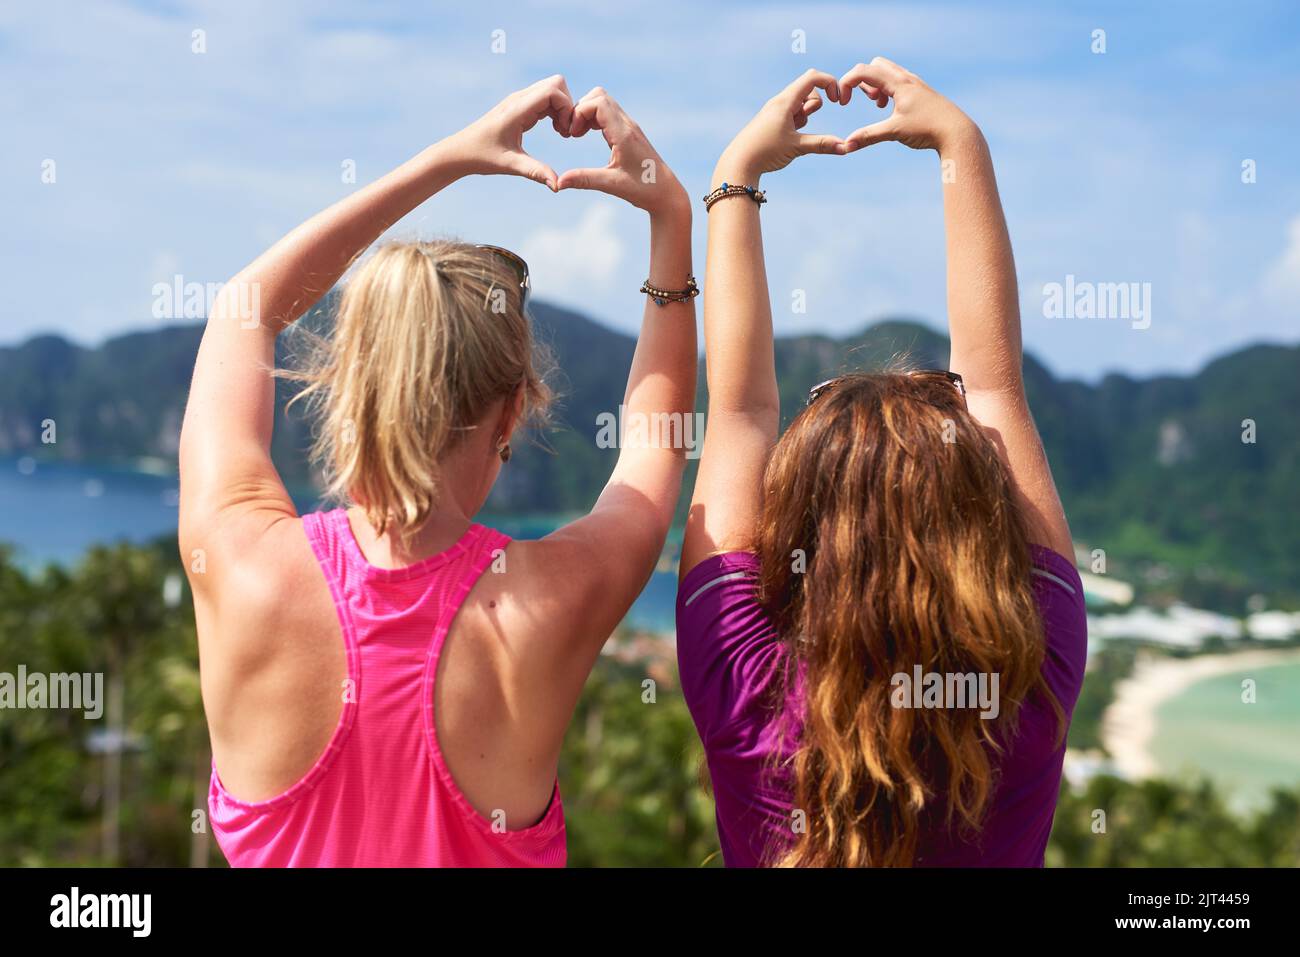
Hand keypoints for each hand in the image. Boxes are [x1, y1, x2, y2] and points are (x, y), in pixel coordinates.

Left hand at [445, 75, 575, 190]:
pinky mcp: (521, 107)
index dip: (566, 108)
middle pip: (556, 84)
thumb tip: (557, 186)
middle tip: (566, 131)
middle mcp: (519, 99)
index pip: (553, 91)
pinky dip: (556, 111)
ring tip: (561, 132)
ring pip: (552, 89)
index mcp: (517, 109)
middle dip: (568, 105)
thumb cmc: (481, 157)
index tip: (565, 132)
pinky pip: (546, 99)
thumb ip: (535, 171)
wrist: (460, 151)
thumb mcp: (510, 165)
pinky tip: (555, 130)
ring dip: (563, 108)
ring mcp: (520, 101)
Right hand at [556, 88, 687, 217]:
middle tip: (573, 133)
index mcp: (624, 134)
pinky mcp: (628, 132)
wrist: (666, 193)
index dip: (579, 113)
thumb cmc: (644, 189)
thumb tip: (558, 183)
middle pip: (599, 96)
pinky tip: (587, 135)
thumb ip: (584, 180)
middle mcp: (627, 125)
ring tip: (577, 134)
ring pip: (603, 101)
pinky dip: (593, 118)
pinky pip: (608, 113)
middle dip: (580, 109)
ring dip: (586, 113)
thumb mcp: (612, 185)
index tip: (572, 134)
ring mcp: (629, 126)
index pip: (598, 103)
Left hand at [715, 69, 846, 180]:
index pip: (812, 77)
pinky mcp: (772, 120)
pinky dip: (797, 122)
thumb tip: (846, 148)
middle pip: (808, 88)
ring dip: (805, 114)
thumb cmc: (765, 152)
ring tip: (794, 133)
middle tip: (805, 123)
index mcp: (785, 101)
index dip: (830, 83)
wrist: (738, 163)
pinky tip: (786, 137)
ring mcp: (775, 110)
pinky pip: (792, 113)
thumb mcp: (797, 147)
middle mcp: (779, 101)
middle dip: (816, 104)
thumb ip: (822, 145)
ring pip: (800, 102)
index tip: (837, 100)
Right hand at [837, 58, 976, 152]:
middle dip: (862, 80)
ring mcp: (915, 84)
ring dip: (876, 85)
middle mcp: (907, 78)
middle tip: (866, 100)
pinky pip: (898, 81)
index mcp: (899, 83)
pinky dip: (888, 90)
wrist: (957, 132)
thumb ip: (868, 136)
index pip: (864, 71)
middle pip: (875, 65)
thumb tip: (846, 146)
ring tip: (879, 105)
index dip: (846, 83)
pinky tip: (892, 109)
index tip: (843, 103)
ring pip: (887, 72)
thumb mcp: (894, 132)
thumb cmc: (927, 129)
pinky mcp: (920, 92)